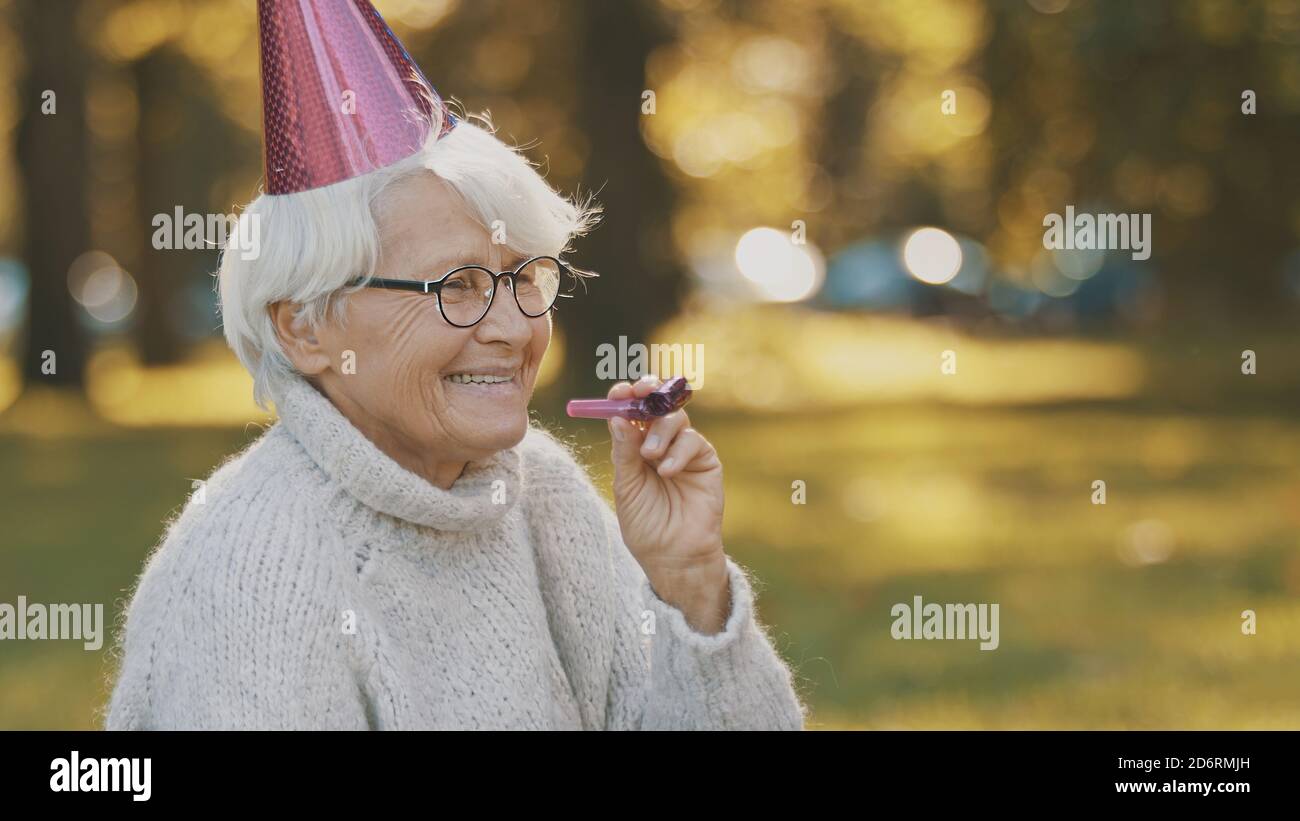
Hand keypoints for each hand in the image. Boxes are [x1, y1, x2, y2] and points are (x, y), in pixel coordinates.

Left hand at [607, 375, 729, 632]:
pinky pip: (693, 441)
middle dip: (648, 394)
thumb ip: (624, 453)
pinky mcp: (705, 460)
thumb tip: (618, 418)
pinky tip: (668, 472)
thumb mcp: (627, 487)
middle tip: (640, 394)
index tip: (618, 392)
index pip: (630, 412)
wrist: (674, 556)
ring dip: (659, 430)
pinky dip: (678, 451)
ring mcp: (684, 451)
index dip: (625, 397)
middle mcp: (659, 444)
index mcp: (635, 448)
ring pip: (675, 418)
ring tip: (650, 456)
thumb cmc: (646, 526)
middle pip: (656, 405)